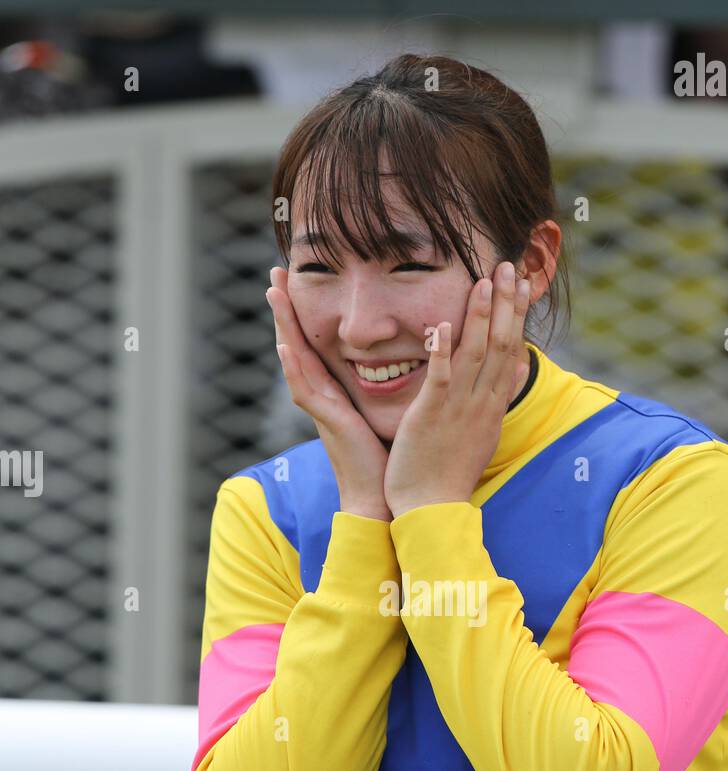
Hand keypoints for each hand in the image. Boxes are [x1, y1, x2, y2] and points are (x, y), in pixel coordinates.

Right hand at [265, 267, 391, 520]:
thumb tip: (411, 353)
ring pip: (296, 360)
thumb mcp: (385, 409)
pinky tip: (286, 349)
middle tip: (274, 272)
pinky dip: (295, 371)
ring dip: (283, 327)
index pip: (315, 342)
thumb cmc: (388, 457)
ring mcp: (322, 409)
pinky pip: (307, 393)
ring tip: (273, 295)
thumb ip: (388, 383)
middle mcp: (324, 395)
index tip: (297, 278)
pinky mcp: (330, 424)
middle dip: (285, 308)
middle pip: (298, 342)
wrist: (383, 497)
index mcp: (336, 390)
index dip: (305, 311)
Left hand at [383, 260, 530, 518]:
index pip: (510, 350)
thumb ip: (490, 401)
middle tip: (510, 266)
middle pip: (501, 343)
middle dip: (506, 303)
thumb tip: (509, 375)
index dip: (517, 315)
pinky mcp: (432, 416)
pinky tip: (441, 325)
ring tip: (484, 278)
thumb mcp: (479, 434)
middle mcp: (481, 402)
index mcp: (490, 405)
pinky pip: (440, 378)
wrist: (433, 510)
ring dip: (481, 315)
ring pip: (475, 353)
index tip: (522, 284)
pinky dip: (441, 351)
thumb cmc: (448, 475)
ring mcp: (458, 407)